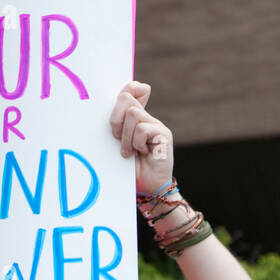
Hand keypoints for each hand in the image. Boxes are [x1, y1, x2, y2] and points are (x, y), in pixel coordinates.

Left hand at [110, 81, 173, 198]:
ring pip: (133, 114)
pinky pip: (143, 129)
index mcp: (135, 118)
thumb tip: (115, 104)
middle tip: (117, 139)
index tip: (119, 107)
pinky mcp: (164, 135)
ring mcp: (157, 126)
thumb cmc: (128, 170)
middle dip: (115, 120)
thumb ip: (117, 124)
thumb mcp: (118, 144)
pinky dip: (136, 143)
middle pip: (126, 99)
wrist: (146, 190)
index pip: (131, 89)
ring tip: (128, 152)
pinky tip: (140, 153)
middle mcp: (147, 118)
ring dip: (126, 136)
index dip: (125, 90)